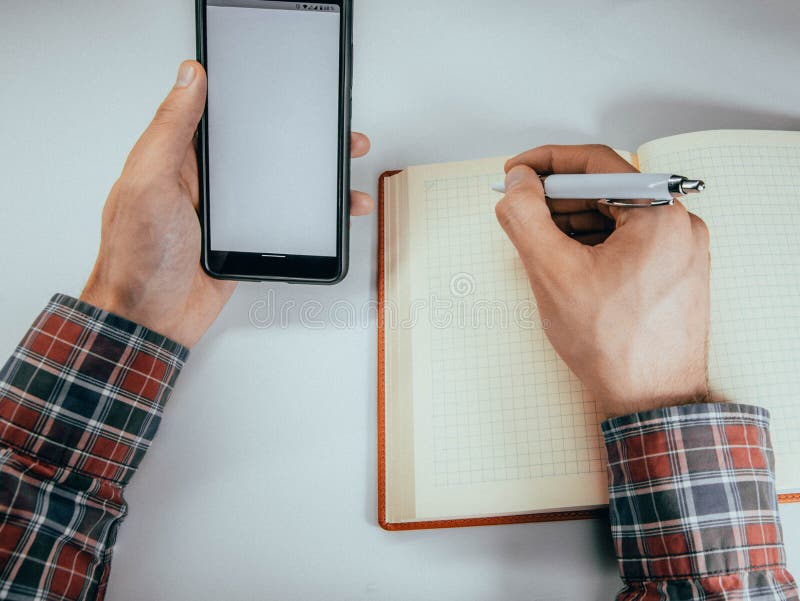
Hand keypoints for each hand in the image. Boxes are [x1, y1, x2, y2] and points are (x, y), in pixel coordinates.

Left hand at [82, 61, 373, 347]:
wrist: (150, 320)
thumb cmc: (137, 257)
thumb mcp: (149, 182)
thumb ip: (169, 129)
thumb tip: (189, 77)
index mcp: (179, 158)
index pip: (219, 115)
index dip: (251, 98)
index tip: (283, 85)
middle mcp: (205, 181)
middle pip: (261, 148)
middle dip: (298, 137)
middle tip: (331, 130)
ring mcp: (227, 212)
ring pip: (279, 183)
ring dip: (314, 177)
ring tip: (345, 167)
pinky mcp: (244, 239)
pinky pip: (283, 219)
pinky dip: (310, 215)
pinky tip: (330, 213)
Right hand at [495, 145, 709, 417]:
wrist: (653, 401)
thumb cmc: (614, 346)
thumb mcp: (552, 273)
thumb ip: (525, 217)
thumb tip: (517, 184)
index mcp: (659, 215)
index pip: (596, 162)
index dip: (546, 162)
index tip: (516, 172)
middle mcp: (679, 226)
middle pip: (606, 190)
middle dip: (557, 198)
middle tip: (520, 209)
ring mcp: (680, 251)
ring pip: (616, 217)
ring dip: (573, 223)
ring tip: (539, 244)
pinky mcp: (674, 274)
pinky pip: (628, 242)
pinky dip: (593, 244)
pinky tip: (567, 263)